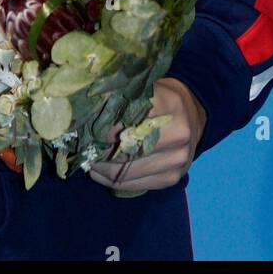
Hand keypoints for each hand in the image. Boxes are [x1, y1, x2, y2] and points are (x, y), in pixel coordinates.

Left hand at [88, 78, 207, 195]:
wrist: (192, 117)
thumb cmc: (160, 98)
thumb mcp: (145, 88)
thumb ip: (121, 96)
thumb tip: (84, 110)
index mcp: (170, 103)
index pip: (129, 117)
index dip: (103, 125)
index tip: (84, 127)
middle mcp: (179, 133)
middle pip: (127, 148)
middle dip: (98, 149)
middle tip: (80, 147)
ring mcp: (178, 159)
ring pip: (127, 171)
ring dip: (101, 168)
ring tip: (86, 160)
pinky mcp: (172, 178)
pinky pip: (135, 185)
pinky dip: (112, 180)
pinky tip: (99, 172)